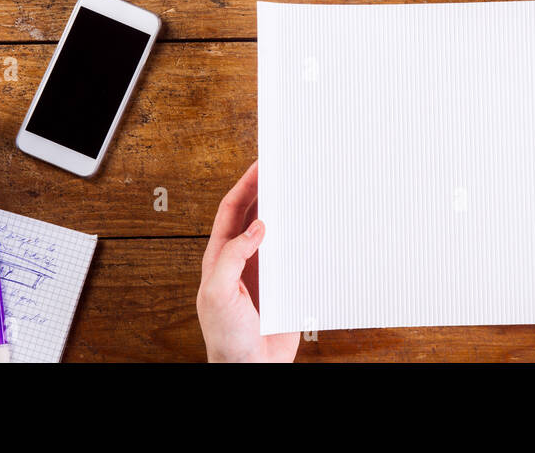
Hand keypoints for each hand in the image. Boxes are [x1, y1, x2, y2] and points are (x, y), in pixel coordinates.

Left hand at [197, 161, 298, 362]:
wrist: (251, 369)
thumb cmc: (226, 338)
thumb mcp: (217, 294)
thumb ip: (232, 257)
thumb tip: (256, 227)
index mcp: (220, 257)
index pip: (231, 211)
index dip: (245, 185)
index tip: (260, 165)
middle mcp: (242, 260)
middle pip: (255, 215)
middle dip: (267, 190)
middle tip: (284, 169)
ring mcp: (263, 272)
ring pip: (277, 232)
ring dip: (288, 212)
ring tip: (301, 192)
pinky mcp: (283, 286)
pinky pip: (296, 256)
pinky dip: (305, 240)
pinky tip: (316, 230)